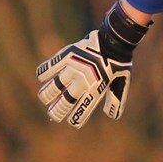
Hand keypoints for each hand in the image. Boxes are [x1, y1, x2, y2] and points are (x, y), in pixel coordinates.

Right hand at [34, 2, 149, 128]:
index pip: (83, 109)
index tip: (71, 122)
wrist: (115, 39)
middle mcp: (83, 80)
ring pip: (55, 86)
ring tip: (44, 98)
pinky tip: (41, 77)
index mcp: (96, 88)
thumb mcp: (122, 81)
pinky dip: (44, 71)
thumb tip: (112, 116)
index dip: (76, 118)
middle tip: (53, 115)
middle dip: (57, 111)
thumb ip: (116, 99)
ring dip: (47, 94)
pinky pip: (51, 66)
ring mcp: (74, 67)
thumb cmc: (119, 62)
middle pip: (66, 101)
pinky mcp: (68, 55)